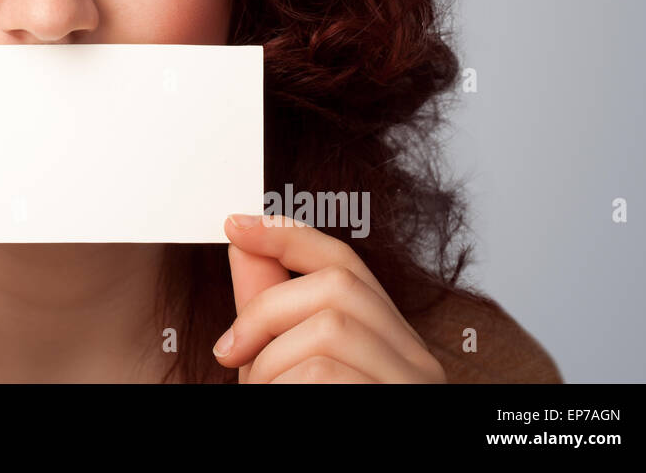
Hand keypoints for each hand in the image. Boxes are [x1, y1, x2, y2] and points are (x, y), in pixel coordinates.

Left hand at [213, 213, 446, 382]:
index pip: (345, 263)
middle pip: (336, 286)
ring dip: (270, 363)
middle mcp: (415, 357)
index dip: (288, 236)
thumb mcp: (277, 366)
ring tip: (263, 393)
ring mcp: (414, 384)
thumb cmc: (306, 420)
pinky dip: (283, 389)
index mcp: (388, 340)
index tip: (235, 224)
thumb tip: (243, 240)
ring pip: (328, 329)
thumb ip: (267, 310)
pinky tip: (284, 404)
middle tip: (230, 352)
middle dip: (266, 311)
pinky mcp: (402, 405)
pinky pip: (322, 374)